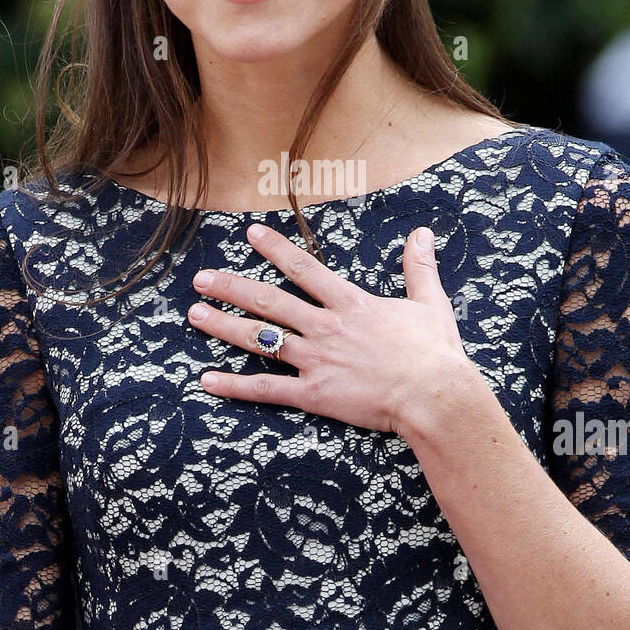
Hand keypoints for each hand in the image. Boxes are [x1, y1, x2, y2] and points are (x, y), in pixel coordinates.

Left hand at [186, 221, 470, 437]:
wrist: (435, 396)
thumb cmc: (435, 353)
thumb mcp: (429, 303)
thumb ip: (419, 267)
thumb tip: (422, 233)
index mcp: (350, 303)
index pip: (304, 269)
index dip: (275, 249)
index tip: (250, 234)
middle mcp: (326, 327)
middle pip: (269, 302)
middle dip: (231, 287)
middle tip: (201, 278)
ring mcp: (317, 360)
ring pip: (261, 338)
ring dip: (224, 326)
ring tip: (194, 315)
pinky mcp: (314, 394)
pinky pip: (267, 389)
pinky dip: (235, 385)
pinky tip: (207, 380)